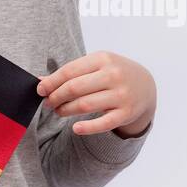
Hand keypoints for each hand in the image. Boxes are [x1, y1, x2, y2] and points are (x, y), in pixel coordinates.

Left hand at [36, 50, 155, 137]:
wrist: (145, 85)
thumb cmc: (113, 73)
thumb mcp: (96, 65)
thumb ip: (71, 72)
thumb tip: (41, 81)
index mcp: (103, 58)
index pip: (69, 71)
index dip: (51, 82)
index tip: (40, 90)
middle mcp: (113, 75)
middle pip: (75, 88)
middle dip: (56, 97)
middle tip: (48, 103)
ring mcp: (121, 95)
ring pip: (85, 105)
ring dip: (66, 110)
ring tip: (59, 111)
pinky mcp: (126, 113)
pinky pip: (102, 123)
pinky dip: (87, 128)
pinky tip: (75, 128)